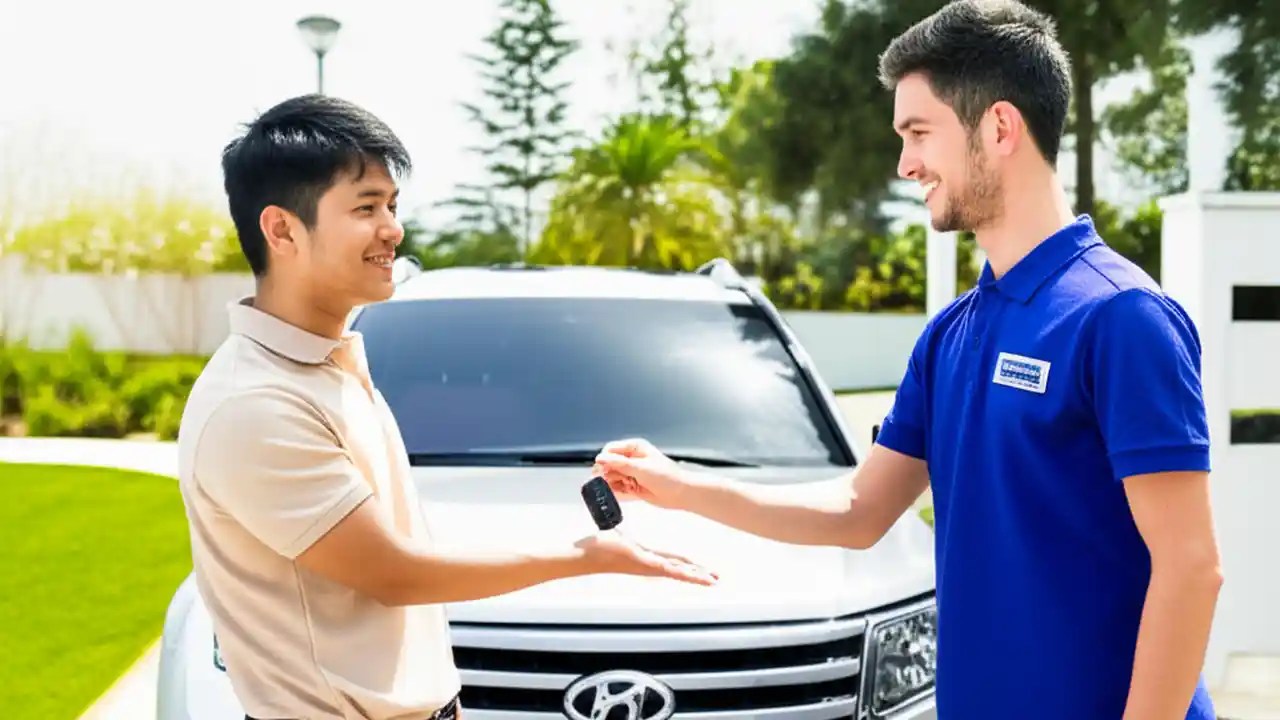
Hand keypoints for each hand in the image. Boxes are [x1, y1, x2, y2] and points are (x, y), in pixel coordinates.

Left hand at [575, 530, 717, 585]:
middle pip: (679, 570)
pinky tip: (692, 575)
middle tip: (715, 579)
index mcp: (646, 558)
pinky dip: (681, 572)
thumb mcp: (620, 537)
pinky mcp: (643, 563)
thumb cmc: (598, 548)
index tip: (702, 570)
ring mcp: (647, 566)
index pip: (672, 562)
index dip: (688, 566)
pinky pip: (666, 569)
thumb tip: (620, 524)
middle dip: (697, 574)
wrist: (586, 554)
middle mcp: (649, 565)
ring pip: (677, 572)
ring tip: (710, 580)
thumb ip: (624, 535)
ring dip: (694, 576)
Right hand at [593, 438, 695, 509]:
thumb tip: (600, 458)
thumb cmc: (667, 476)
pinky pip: (618, 489)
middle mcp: (631, 460)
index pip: (610, 449)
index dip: (604, 459)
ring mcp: (631, 474)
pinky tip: (624, 493)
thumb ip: (619, 463)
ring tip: (625, 487)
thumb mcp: (641, 467)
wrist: (680, 494)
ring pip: (612, 478)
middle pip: (609, 464)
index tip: (602, 469)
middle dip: (608, 473)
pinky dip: (618, 492)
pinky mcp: (632, 487)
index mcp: (634, 448)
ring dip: (613, 484)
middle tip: (613, 480)